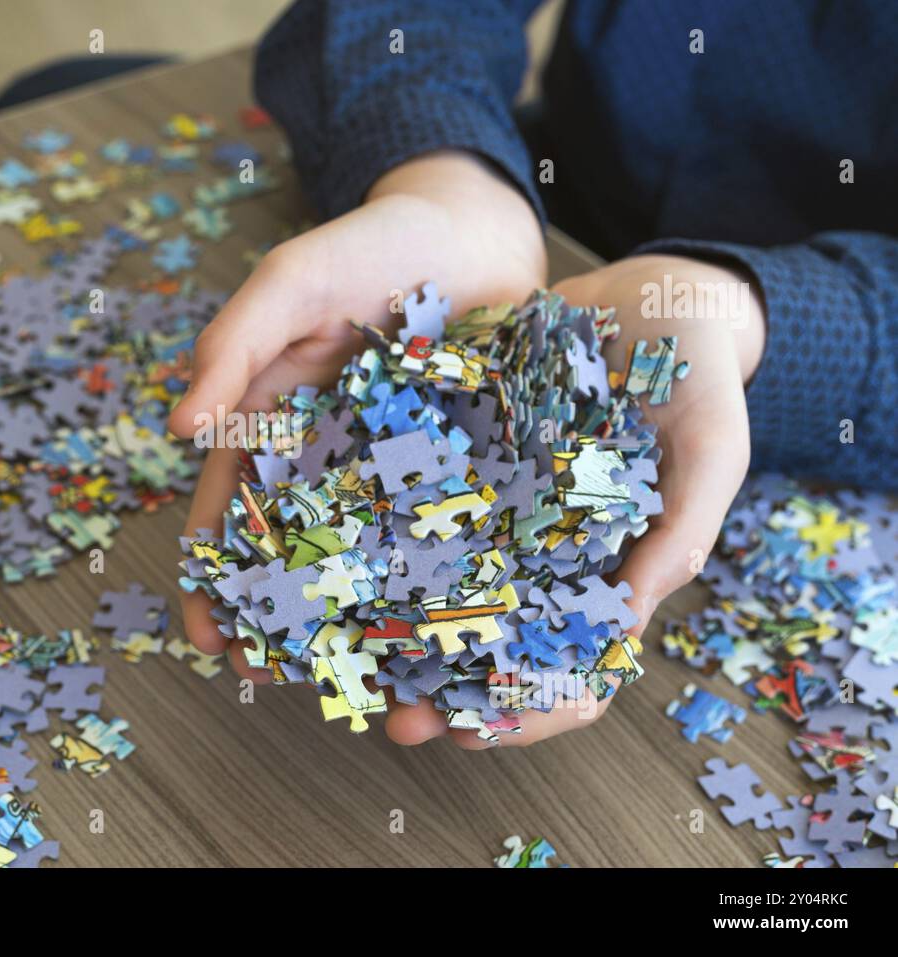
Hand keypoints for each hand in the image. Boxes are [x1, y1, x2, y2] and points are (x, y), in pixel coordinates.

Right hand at [169, 151, 545, 680]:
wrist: (477, 229)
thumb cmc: (372, 245)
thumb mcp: (290, 282)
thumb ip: (233, 344)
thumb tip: (178, 428)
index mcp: (277, 421)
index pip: (233, 506)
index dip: (215, 570)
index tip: (206, 633)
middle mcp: (331, 457)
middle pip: (294, 548)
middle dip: (275, 614)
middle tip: (269, 677)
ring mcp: (399, 469)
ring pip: (365, 555)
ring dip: (351, 615)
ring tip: (348, 676)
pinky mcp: (467, 471)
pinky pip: (443, 535)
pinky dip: (431, 582)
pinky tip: (431, 631)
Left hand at [392, 253, 766, 748]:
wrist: (652, 293)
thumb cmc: (697, 380)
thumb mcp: (711, 453)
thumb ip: (681, 533)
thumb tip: (627, 620)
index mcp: (606, 572)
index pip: (571, 669)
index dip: (526, 711)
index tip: (473, 731)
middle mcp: (542, 553)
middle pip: (489, 644)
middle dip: (441, 689)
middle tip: (392, 716)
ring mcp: (497, 510)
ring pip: (439, 587)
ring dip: (397, 629)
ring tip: (345, 654)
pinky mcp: (462, 459)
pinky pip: (414, 506)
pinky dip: (380, 536)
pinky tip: (337, 552)